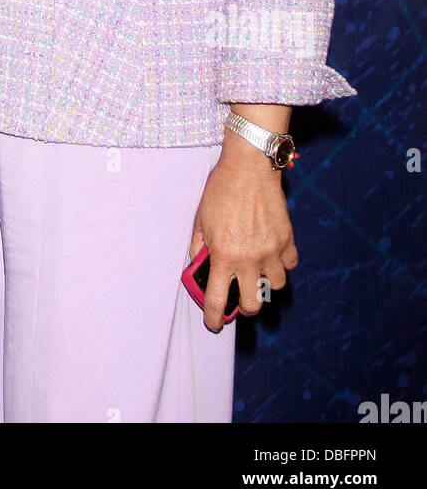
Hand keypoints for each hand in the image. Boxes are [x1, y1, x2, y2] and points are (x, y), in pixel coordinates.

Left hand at [188, 132, 297, 330]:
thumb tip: (200, 267)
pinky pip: (289, 265)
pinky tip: (271, 254)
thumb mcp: (200, 219)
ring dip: (264, 284)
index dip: (215, 318)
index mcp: (224, 255)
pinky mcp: (287, 240)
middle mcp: (250, 258)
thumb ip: (199, 247)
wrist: (249, 166)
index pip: (218, 300)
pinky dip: (281, 264)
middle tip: (239, 298)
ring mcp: (272, 250)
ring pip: (275, 287)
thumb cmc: (221, 190)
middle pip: (253, 305)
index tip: (214, 323)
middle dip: (244, 307)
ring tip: (256, 272)